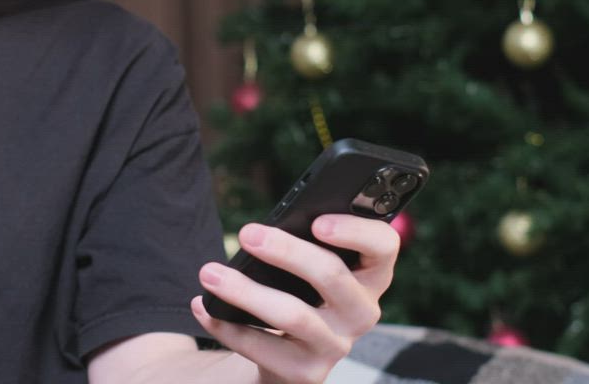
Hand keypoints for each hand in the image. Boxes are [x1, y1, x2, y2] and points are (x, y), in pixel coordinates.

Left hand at [191, 215, 400, 383]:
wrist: (288, 354)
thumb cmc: (300, 292)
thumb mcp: (311, 267)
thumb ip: (306, 245)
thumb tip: (262, 231)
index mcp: (371, 274)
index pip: (384, 247)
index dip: (356, 231)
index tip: (317, 221)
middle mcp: (362, 311)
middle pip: (331, 275)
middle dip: (286, 251)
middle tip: (248, 234)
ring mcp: (337, 345)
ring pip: (293, 314)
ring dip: (245, 290)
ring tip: (210, 273)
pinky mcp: (307, 373)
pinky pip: (262, 347)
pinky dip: (227, 325)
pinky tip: (204, 306)